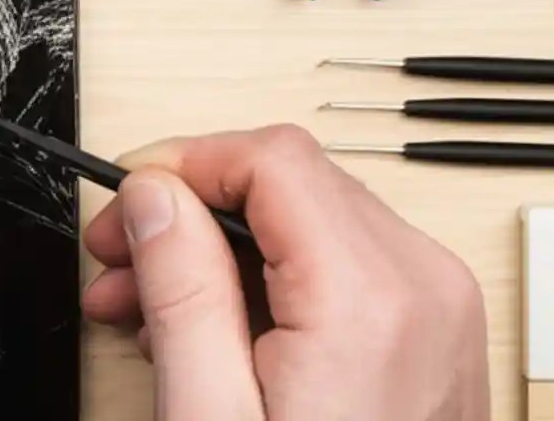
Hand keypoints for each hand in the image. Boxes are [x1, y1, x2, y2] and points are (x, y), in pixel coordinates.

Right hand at [83, 125, 489, 420]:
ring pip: (306, 218)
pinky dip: (263, 279)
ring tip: (143, 304)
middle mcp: (421, 285)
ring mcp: (434, 308)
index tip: (127, 199)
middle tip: (118, 256)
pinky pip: (335, 263)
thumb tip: (154, 195)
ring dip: (218, 247)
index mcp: (368, 297)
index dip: (184, 164)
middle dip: (191, 209)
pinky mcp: (427, 330)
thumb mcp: (209, 415)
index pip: (272, 159)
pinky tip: (202, 324)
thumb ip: (182, 288)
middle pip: (288, 182)